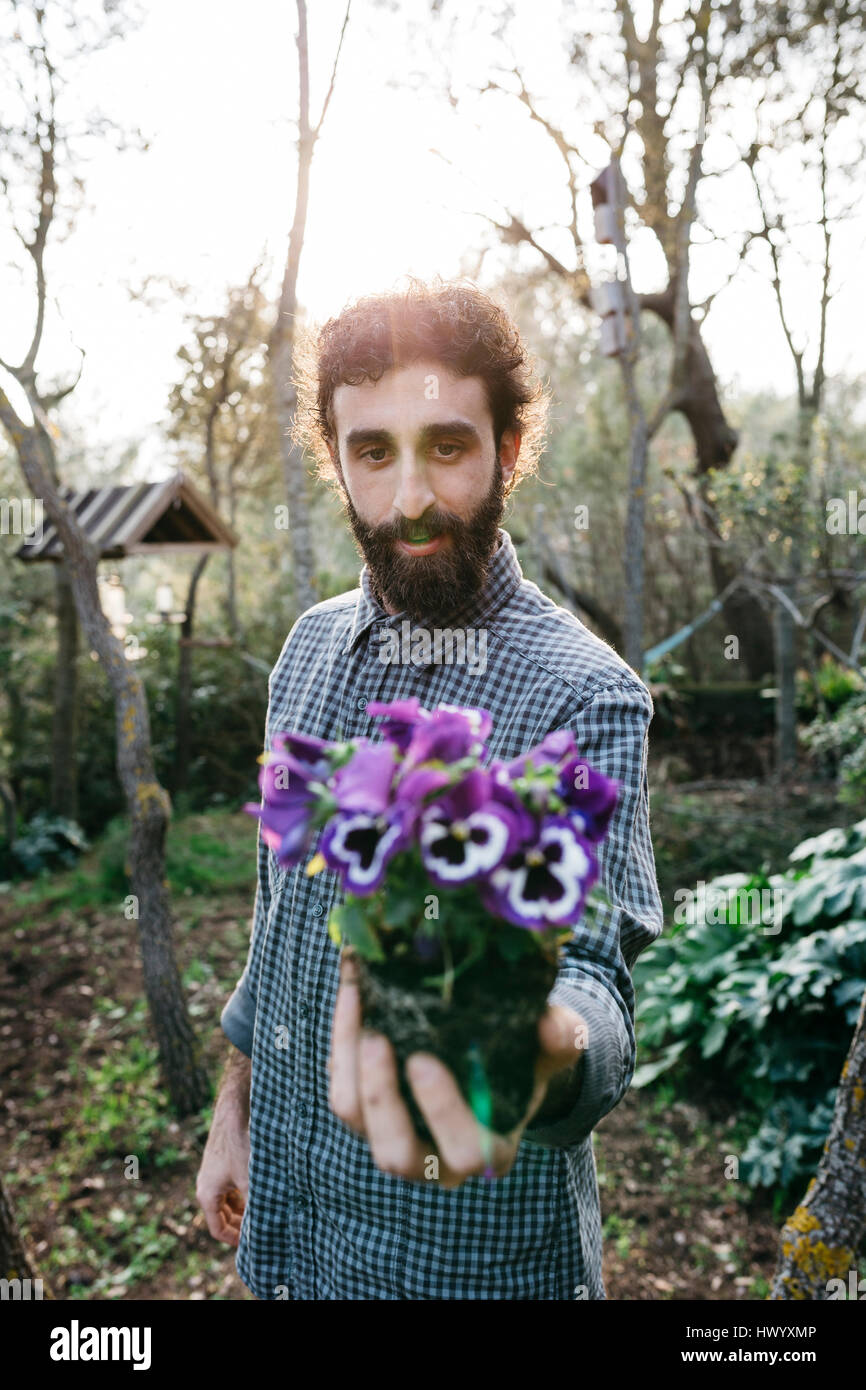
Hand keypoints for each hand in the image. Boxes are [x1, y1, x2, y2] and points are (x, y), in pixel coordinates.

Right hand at [196, 1088, 250, 1246]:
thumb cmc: (241, 1144)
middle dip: (241, 1224)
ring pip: (227, 1199)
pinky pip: (230, 1184)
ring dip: (243, 1207)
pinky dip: (243, 1191)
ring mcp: (213, 1171)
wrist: (236, 1108)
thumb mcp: (250, 1180)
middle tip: (263, 1228)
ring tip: (265, 1209)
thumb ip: (255, 1206)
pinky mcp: (222, 1158)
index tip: (255, 1243)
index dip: (236, 1240)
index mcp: (207, 1195)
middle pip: (222, 1216)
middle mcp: (206, 1184)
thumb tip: (266, 1227)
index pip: (218, 1230)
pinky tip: (261, 1187)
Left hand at [328, 949, 586, 1188]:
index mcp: (488, 1151)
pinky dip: (340, 1042)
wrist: (494, 1055)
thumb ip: (559, 1037)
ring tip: (360, 1007)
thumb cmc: (528, 1057)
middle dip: (381, 1097)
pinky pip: (341, 1089)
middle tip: (378, 1038)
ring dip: (350, 1066)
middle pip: (396, 1154)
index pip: (464, 1150)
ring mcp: (394, 1137)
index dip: (441, 1111)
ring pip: (356, 1121)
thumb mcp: (551, 1048)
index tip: (424, 1059)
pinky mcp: (366, 1112)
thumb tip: (551, 1023)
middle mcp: (436, 1160)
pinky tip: (353, 993)